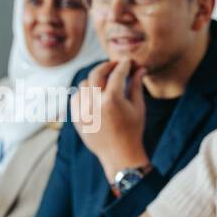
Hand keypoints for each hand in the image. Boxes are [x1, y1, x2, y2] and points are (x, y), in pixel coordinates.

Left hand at [72, 59, 149, 182]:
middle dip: (107, 66)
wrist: (119, 155)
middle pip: (97, 73)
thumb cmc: (132, 131)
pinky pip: (76, 97)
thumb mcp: (138, 108)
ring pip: (84, 84)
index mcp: (112, 100)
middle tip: (115, 65)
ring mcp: (83, 110)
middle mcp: (95, 103)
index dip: (124, 65)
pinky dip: (84, 93)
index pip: (117, 73)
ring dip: (95, 80)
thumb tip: (140, 69)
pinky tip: (94, 95)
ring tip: (105, 82)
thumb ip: (136, 86)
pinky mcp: (76, 117)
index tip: (128, 62)